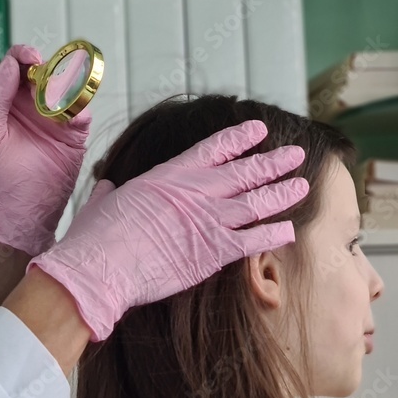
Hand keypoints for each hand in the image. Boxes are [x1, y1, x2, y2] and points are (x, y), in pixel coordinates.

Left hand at [0, 45, 91, 255]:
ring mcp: (55, 118)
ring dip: (66, 88)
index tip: (32, 57)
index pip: (17, 66)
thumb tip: (10, 65)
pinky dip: (79, 111)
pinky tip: (69, 120)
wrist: (23, 208)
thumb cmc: (0, 174)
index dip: (24, 55)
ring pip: (67, 88)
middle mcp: (33, 105)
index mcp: (9, 102)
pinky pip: (82, 113)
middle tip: (48, 78)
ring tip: (57, 100)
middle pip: (45, 72)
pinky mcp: (74, 134)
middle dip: (49, 69)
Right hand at [28, 120, 307, 340]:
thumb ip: (110, 192)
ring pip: (256, 202)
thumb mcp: (102, 203)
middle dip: (274, 161)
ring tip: (302, 185)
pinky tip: (289, 230)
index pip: (214, 148)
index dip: (240, 138)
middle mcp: (194, 192)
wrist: (100, 267)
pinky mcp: (212, 253)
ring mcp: (207, 221)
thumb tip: (107, 186)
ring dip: (281, 193)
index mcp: (168, 175)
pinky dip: (273, 234)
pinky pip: (253, 241)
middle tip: (295, 154)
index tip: (259, 130)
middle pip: (245, 171)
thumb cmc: (95, 238)